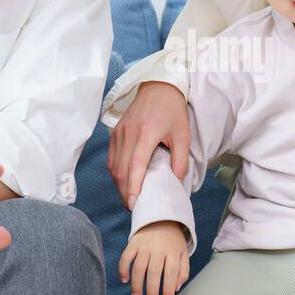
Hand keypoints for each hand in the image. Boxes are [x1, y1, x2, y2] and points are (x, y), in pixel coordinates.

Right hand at [108, 81, 189, 208]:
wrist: (158, 87)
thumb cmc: (172, 111)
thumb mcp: (183, 134)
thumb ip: (180, 159)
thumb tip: (175, 181)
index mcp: (146, 132)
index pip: (135, 164)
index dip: (133, 186)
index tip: (133, 203)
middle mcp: (129, 133)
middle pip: (121, 170)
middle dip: (126, 192)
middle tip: (135, 207)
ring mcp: (119, 133)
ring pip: (113, 166)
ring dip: (120, 184)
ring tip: (130, 197)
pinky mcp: (115, 133)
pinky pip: (111, 158)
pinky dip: (116, 173)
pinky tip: (124, 181)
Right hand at [118, 220, 190, 294]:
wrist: (161, 217)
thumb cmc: (173, 241)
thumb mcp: (183, 253)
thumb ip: (183, 271)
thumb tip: (176, 288)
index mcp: (172, 252)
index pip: (171, 272)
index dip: (168, 287)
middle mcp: (158, 249)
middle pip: (154, 271)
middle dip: (152, 289)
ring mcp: (144, 246)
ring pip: (139, 267)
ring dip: (136, 284)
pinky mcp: (133, 243)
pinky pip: (126, 257)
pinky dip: (123, 269)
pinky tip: (124, 280)